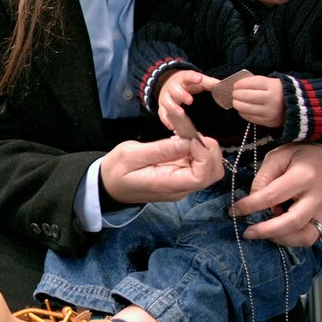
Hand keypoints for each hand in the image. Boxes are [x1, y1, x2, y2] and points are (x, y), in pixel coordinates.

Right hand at [100, 135, 223, 204]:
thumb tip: (187, 142)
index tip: (189, 138)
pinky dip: (197, 150)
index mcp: (167, 185)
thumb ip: (160, 150)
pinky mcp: (181, 178)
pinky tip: (181, 141)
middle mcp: (180, 188)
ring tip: (185, 135)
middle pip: (213, 173)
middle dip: (210, 150)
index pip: (202, 176)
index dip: (204, 154)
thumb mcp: (130, 155)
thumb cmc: (116, 170)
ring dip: (204, 149)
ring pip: (210, 169)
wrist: (108, 186)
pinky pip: (199, 166)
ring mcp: (182, 185)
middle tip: (190, 134)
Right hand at [157, 70, 216, 131]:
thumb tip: (224, 86)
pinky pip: (161, 114)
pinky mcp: (162, 107)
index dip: (192, 77)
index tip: (199, 79)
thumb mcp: (197, 80)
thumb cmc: (187, 83)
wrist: (168, 83)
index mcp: (183, 79)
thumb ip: (210, 83)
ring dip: (172, 108)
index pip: (187, 76)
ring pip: (166, 101)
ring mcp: (166, 97)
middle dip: (181, 94)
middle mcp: (172, 87)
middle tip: (190, 101)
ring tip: (181, 114)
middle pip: (173, 89)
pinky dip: (166, 120)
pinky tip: (172, 126)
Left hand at [229, 143, 321, 246]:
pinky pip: (309, 238)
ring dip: (280, 238)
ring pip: (304, 236)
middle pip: (292, 222)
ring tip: (262, 232)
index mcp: (305, 176)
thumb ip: (263, 178)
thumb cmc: (299, 156)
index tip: (233, 211)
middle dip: (266, 230)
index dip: (250, 206)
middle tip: (247, 232)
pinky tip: (277, 231)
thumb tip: (251, 200)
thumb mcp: (277, 157)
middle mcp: (318, 196)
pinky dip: (291, 239)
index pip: (273, 196)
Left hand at [231, 75, 283, 126]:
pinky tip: (243, 110)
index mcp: (273, 86)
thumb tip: (236, 86)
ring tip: (236, 102)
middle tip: (234, 94)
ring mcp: (270, 111)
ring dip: (237, 104)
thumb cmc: (278, 92)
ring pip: (246, 108)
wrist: (297, 107)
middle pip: (246, 96)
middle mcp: (272, 99)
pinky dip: (243, 113)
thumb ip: (256, 83)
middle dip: (236, 94)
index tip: (236, 85)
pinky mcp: (268, 122)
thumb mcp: (272, 83)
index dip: (240, 84)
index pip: (251, 83)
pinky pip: (250, 117)